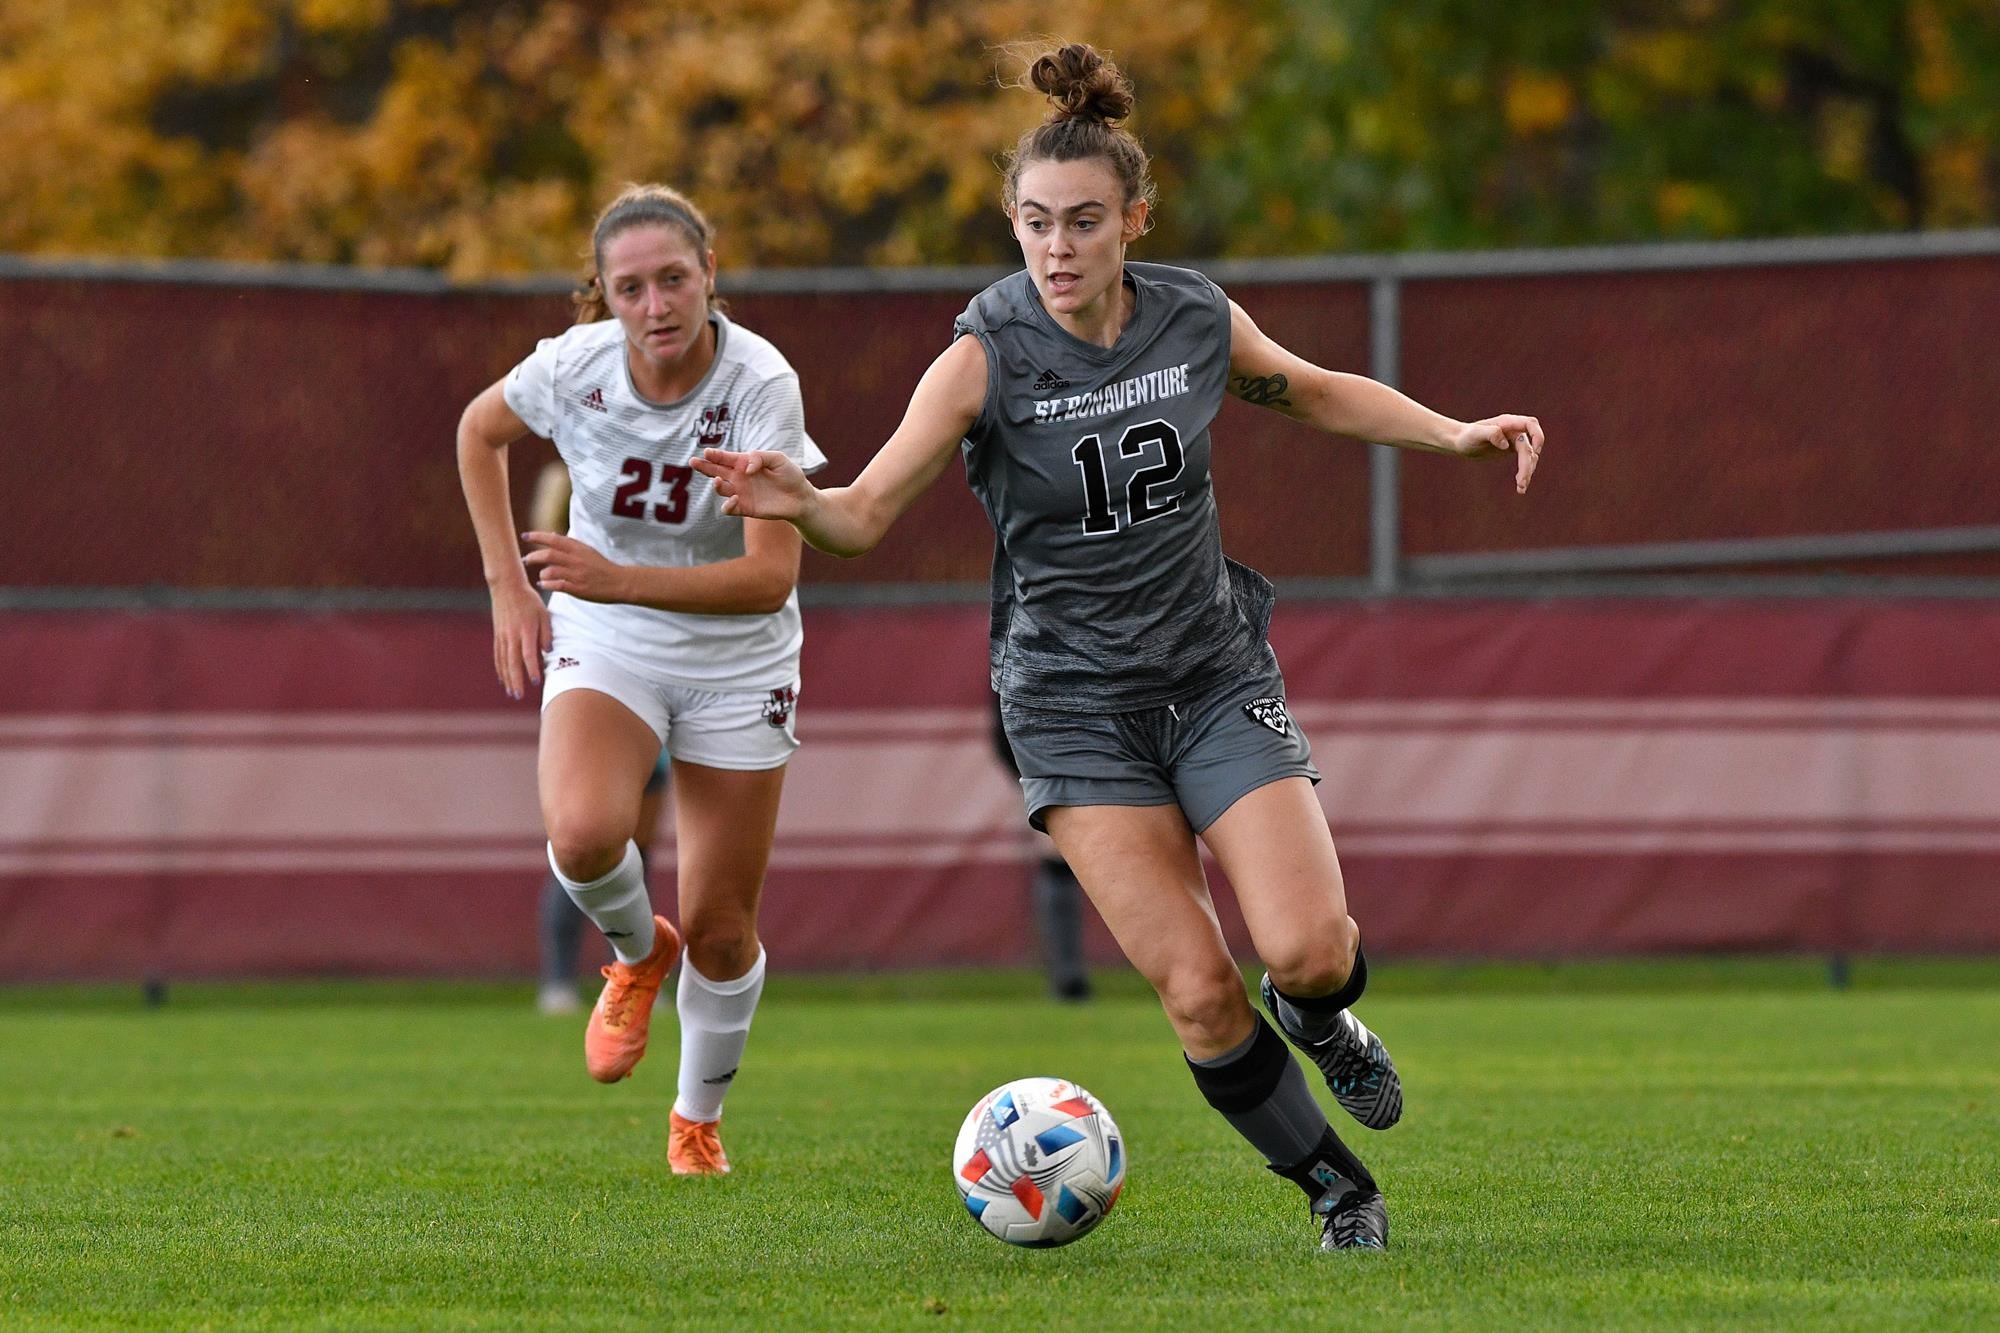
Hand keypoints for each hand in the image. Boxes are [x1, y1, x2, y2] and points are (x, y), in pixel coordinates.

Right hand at [489, 579, 549, 700]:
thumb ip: (546, 633)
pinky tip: (503, 678)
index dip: (531, 668)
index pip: (528, 653)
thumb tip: (548, 652)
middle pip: (512, 662)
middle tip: (518, 696)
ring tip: (511, 692)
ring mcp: (502, 636)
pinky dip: (500, 669)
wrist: (506, 587)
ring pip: (503, 661)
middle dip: (515, 680)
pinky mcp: (497, 635)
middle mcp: (511, 635)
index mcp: (525, 630)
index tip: (535, 681)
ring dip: (507, 678)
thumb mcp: (544, 614)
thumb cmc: (529, 601)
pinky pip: (498, 655)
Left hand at [521, 531, 629, 603]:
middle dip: (533, 557)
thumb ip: (569, 544)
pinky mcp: (578, 589)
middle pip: (548, 555)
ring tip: (542, 577)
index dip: (537, 536)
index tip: (525, 536)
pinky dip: (547, 585)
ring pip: (550, 571)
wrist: (619, 582)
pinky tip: (544, 584)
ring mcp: (576, 575)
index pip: (553, 539)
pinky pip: (557, 585)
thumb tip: (550, 535)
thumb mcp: (587, 550)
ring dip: (541, 574)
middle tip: (526, 560)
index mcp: (578, 548)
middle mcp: (576, 560)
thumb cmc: (602, 566)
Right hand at [690, 448, 812, 519]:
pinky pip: (729, 508)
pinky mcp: (745, 508)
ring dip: (716, 485)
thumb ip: (759, 457)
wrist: (801, 498)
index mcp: (745, 463)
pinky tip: (732, 499)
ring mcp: (741, 493)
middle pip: (716, 471)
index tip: (707, 452)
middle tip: (693, 462)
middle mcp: (740, 478)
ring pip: (720, 489)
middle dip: (704, 466)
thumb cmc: (790, 475)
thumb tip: (745, 468)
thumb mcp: (778, 459)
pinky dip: (726, 505)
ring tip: (718, 480)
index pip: (726, 458)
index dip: (715, 454)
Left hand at [1450, 415, 1545, 493]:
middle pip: (1530, 447)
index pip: (1530, 424)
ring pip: (1530, 456)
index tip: (1534, 452)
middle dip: (1528, 464)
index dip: (1537, 436)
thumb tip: (1506, 445)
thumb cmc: (1467, 435)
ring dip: (1528, 472)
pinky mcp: (1512, 450)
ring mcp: (1515, 440)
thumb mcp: (1475, 434)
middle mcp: (1514, 430)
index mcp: (1508, 423)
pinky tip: (1520, 487)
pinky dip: (1524, 473)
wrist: (1461, 441)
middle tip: (1522, 482)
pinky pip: (1525, 461)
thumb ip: (1491, 434)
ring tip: (1521, 488)